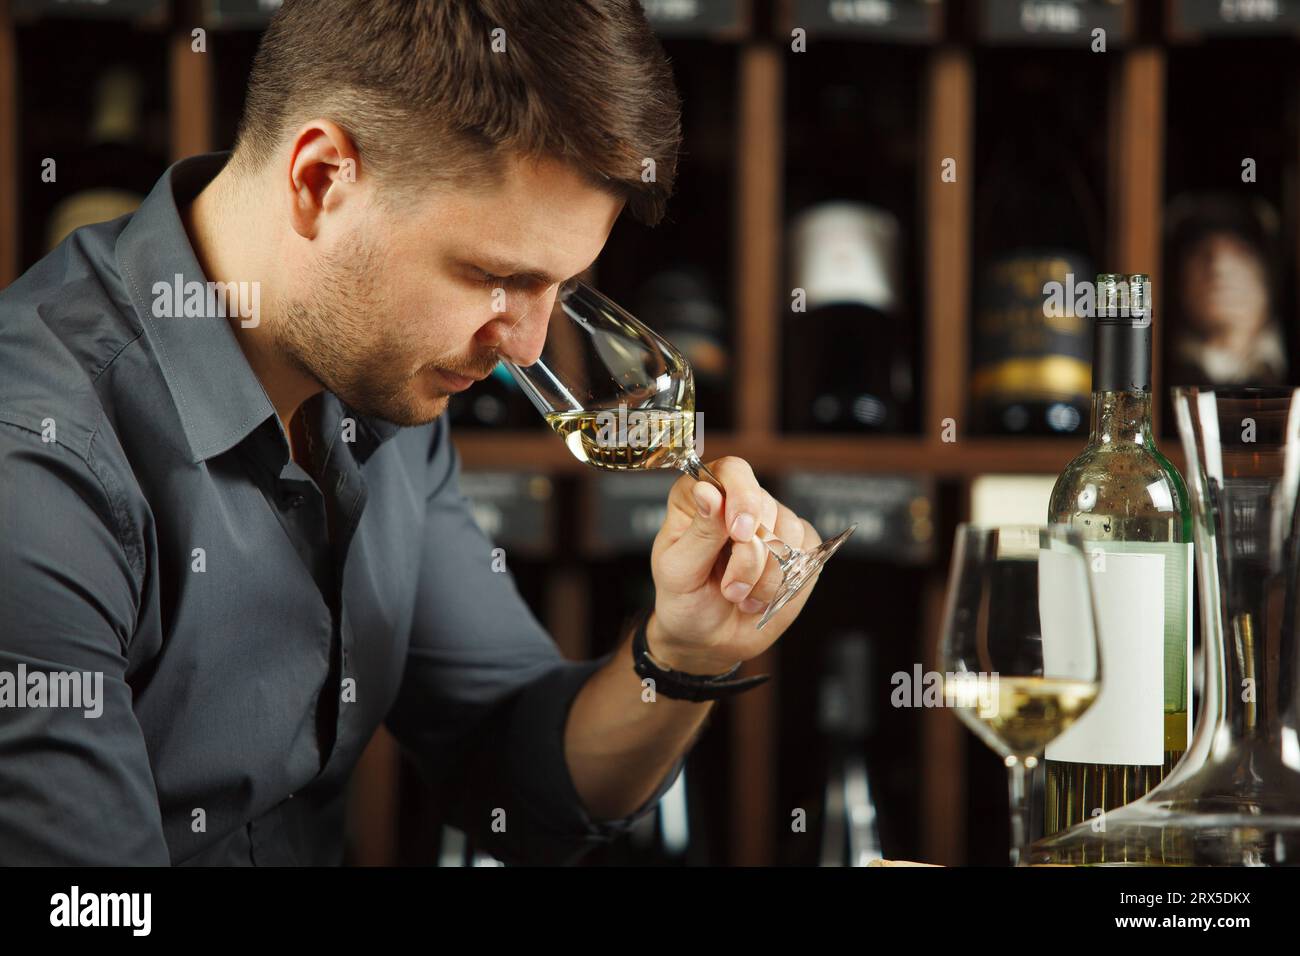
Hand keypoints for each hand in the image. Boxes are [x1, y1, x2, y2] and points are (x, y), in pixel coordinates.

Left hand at [647, 456, 822, 674]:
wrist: (708, 639)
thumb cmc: (684, 601)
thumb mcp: (679, 570)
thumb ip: (699, 533)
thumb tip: (710, 492)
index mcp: (701, 497)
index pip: (731, 471)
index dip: (742, 497)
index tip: (739, 533)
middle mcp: (738, 504)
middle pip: (765, 505)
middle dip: (750, 557)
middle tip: (729, 588)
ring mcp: (771, 524)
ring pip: (790, 533)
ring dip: (766, 576)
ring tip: (740, 596)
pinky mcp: (797, 549)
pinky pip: (808, 554)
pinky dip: (785, 583)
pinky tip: (761, 597)